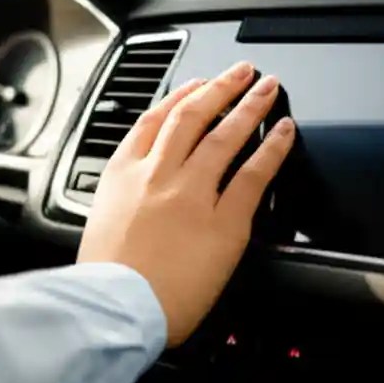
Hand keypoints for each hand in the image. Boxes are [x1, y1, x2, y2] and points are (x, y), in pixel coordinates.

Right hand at [77, 61, 295, 346]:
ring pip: (225, 135)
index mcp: (121, 176)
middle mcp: (157, 175)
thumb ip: (121, 204)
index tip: (194, 85)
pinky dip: (272, 148)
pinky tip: (285, 131)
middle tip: (240, 73)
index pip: (152, 121)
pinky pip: (254, 174)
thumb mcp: (98, 226)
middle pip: (192, 116)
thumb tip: (133, 204)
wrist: (117, 309)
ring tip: (268, 88)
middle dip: (219, 88)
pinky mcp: (224, 221)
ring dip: (250, 105)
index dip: (178, 96)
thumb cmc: (104, 281)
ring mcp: (192, 194)